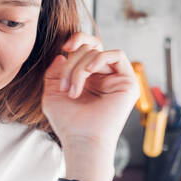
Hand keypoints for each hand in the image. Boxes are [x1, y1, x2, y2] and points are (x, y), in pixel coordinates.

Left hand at [40, 32, 139, 161]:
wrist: (81, 140)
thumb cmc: (68, 122)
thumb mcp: (52, 92)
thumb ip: (55, 71)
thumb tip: (62, 54)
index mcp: (89, 77)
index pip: (87, 47)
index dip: (76, 40)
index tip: (64, 48)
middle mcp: (104, 77)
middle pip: (89, 48)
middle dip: (71, 63)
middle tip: (64, 86)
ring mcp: (117, 79)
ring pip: (98, 52)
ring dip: (79, 68)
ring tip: (73, 90)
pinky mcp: (128, 83)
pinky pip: (117, 55)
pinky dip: (100, 58)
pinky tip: (90, 71)